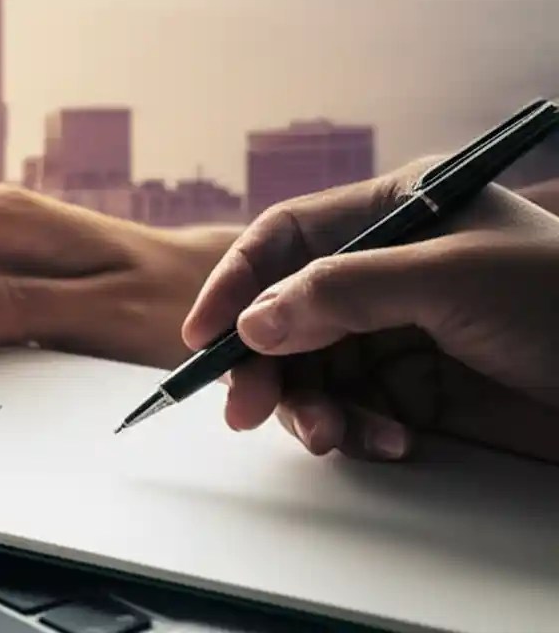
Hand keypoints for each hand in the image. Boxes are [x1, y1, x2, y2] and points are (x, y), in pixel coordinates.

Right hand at [182, 158, 558, 462]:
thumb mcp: (447, 280)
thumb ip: (341, 295)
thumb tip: (253, 325)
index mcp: (398, 209)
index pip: (288, 238)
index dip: (237, 283)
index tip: (202, 336)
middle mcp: (390, 264)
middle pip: (288, 311)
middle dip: (267, 363)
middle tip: (247, 409)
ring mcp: (403, 325)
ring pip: (315, 366)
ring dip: (312, 406)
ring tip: (332, 436)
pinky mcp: (421, 382)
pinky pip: (355, 404)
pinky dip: (358, 428)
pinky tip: (392, 441)